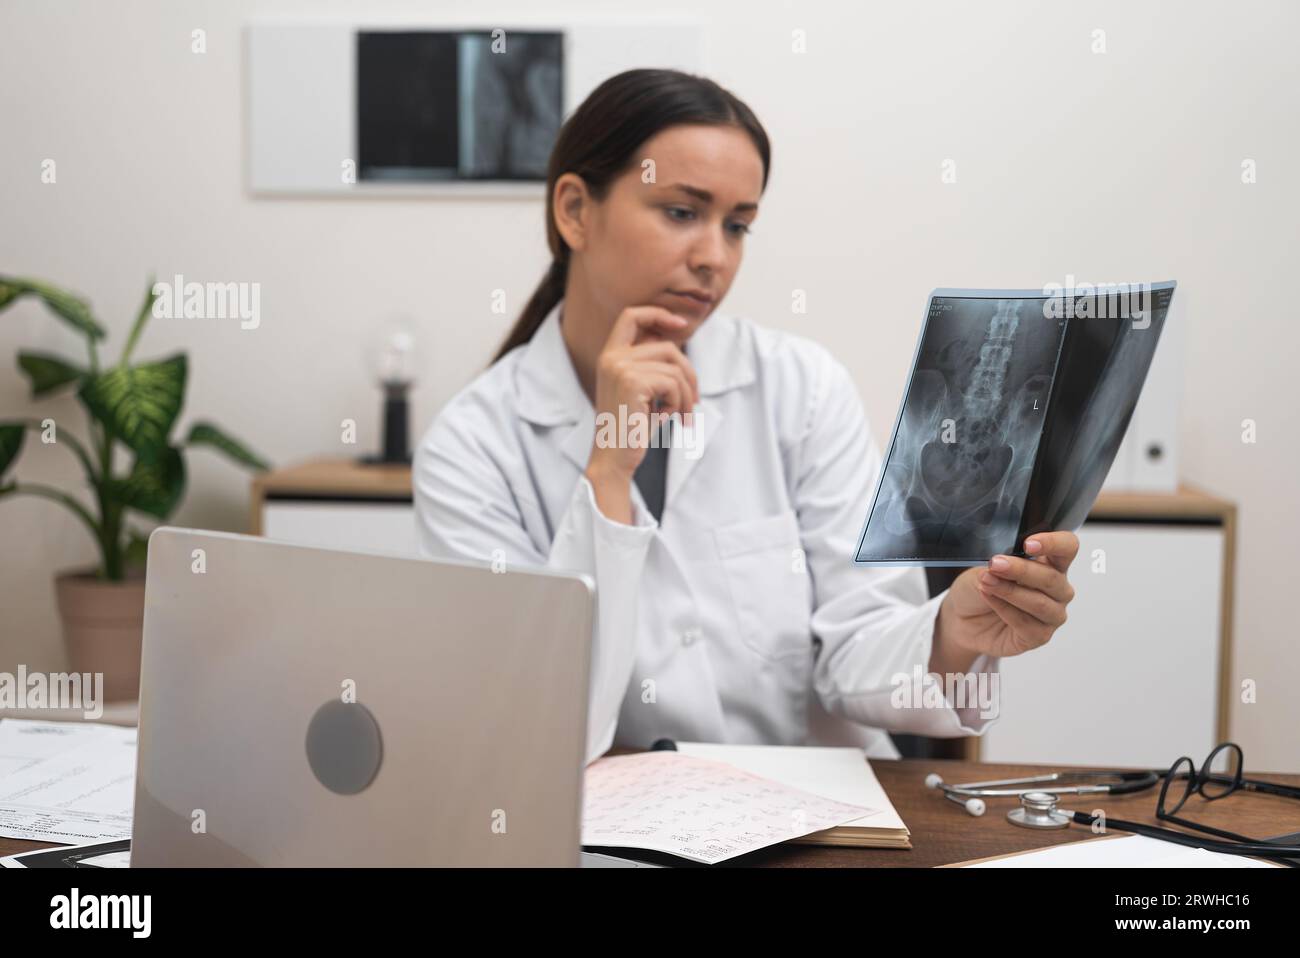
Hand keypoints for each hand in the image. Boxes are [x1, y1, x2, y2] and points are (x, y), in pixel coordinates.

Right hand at [586, 305, 699, 486]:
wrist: (613, 459)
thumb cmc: (631, 429)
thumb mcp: (641, 392)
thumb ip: (652, 367)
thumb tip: (679, 348)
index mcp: (609, 356)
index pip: (631, 315)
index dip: (658, 314)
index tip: (682, 324)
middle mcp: (611, 357)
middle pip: (668, 347)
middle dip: (688, 374)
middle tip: (694, 401)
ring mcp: (620, 367)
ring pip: (674, 368)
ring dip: (686, 395)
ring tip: (681, 416)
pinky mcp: (632, 382)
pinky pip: (673, 383)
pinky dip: (679, 403)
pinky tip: (668, 419)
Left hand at [936, 531, 1079, 661]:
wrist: (961, 617)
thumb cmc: (979, 587)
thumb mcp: (983, 567)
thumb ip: (997, 565)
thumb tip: (1000, 564)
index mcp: (1051, 563)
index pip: (1067, 548)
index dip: (1054, 543)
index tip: (1029, 544)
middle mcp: (1057, 589)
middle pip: (1052, 578)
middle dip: (1022, 570)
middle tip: (995, 564)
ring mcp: (1051, 615)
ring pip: (1040, 603)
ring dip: (1011, 591)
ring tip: (987, 582)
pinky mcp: (1039, 636)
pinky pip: (1026, 623)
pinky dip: (1004, 609)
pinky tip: (988, 598)